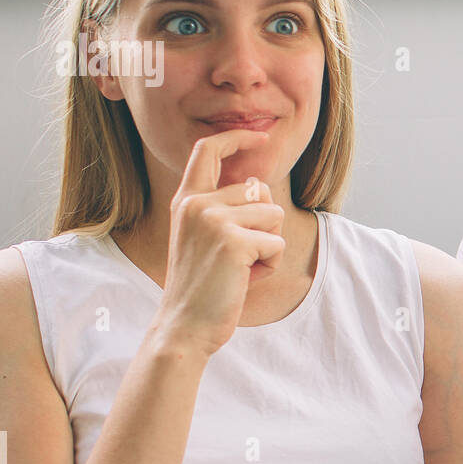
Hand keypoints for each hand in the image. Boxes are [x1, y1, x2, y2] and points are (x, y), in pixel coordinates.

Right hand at [151, 129, 286, 355]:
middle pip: (262, 193)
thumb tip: (261, 187)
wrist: (185, 326)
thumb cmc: (202, 286)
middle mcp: (197, 204)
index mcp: (186, 200)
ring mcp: (214, 220)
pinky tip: (244, 279)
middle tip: (236, 259)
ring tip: (239, 269)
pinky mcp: (234, 241)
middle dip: (264, 227)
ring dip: (268, 247)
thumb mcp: (204, 239)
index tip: (260, 137)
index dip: (237, 138)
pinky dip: (269, 265)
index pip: (209, 150)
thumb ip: (224, 210)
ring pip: (274, 217)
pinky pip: (277, 244)